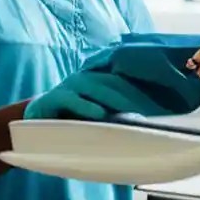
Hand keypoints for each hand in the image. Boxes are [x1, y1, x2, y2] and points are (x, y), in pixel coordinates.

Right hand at [24, 72, 154, 120]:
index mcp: (100, 78)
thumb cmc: (73, 119)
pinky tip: (100, 114)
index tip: (164, 98)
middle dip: (136, 94)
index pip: (126, 77)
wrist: (35, 121)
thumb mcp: (97, 113)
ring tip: (134, 112)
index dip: (145, 85)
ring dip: (117, 99)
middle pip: (116, 81)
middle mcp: (87, 77)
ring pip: (97, 87)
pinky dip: (86, 106)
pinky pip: (72, 100)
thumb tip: (147, 122)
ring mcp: (70, 85)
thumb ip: (117, 113)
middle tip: (155, 110)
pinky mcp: (54, 97)